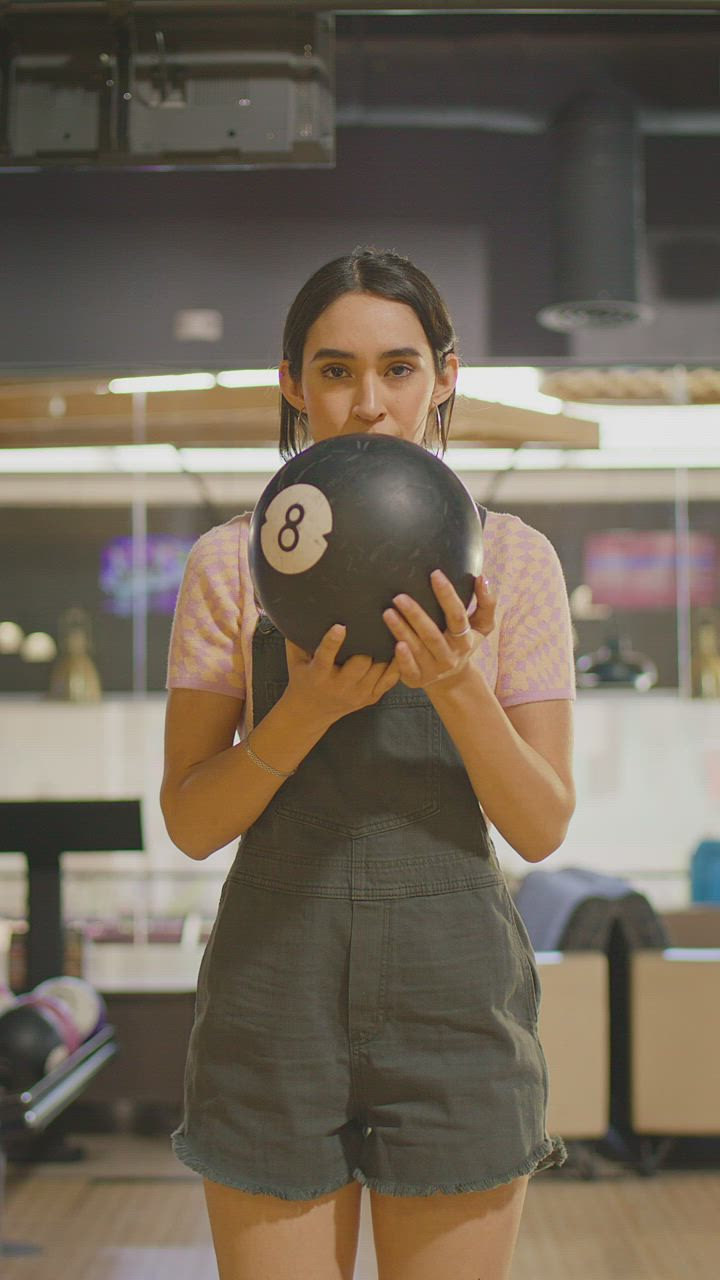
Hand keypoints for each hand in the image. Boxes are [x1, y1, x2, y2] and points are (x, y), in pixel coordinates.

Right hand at [285, 625, 399, 721]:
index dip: (332, 642)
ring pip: (379, 670)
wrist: (311, 712)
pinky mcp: (371, 698)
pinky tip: (401, 649)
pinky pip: (389, 680)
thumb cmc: (303, 678)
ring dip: (385, 652)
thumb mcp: (295, 660)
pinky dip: (395, 664)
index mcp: (318, 675)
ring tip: (395, 630)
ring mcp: (358, 694)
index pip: (325, 658)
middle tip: (376, 624)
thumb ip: (296, 637)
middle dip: (367, 646)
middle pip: (360, 663)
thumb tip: (298, 607)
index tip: (339, 627)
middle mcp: (339, 687)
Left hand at [382, 570, 495, 690]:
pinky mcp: (417, 680)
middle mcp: (449, 656)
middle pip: (432, 634)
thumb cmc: (463, 642)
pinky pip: (409, 670)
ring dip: (401, 630)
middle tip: (399, 596)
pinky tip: (396, 644)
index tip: (435, 574)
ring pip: (417, 649)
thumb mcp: (481, 626)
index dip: (447, 595)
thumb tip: (483, 578)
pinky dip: (402, 659)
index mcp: (464, 640)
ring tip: (388, 612)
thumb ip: (486, 603)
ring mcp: (433, 670)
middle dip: (415, 615)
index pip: (457, 616)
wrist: (452, 680)